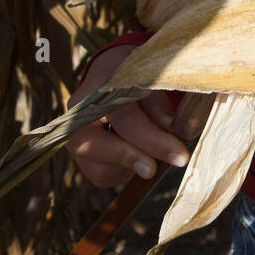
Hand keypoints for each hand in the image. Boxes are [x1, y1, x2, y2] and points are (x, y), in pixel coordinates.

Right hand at [67, 44, 189, 188]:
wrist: (111, 78)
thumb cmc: (134, 78)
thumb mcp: (149, 81)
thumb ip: (158, 104)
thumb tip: (170, 128)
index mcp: (95, 90)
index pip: (123, 119)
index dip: (153, 140)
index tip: (179, 155)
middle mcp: (76, 118)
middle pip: (99, 148)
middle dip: (137, 158)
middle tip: (175, 161)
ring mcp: (74, 141)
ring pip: (102, 170)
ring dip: (134, 165)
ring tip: (152, 146)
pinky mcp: (82, 160)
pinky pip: (104, 177)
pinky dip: (126, 170)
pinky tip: (137, 151)